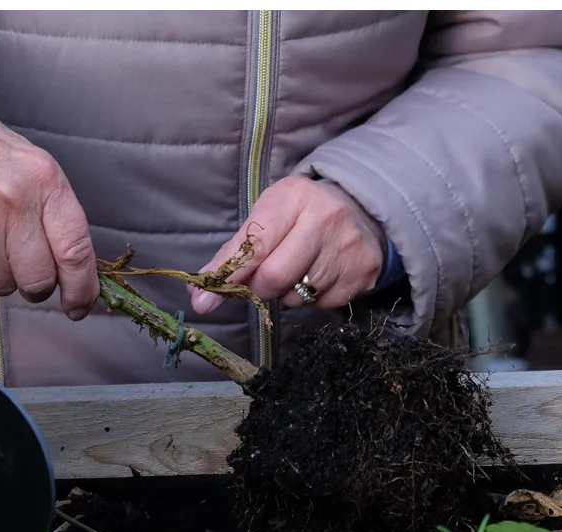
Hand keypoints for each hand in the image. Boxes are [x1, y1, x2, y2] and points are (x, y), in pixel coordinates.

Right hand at [0, 96, 98, 319]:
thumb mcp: (33, 168)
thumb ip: (54, 216)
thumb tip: (72, 272)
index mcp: (46, 182)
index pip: (76, 251)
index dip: (81, 289)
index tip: (79, 306)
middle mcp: (14, 202)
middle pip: (39, 279)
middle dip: (35, 285)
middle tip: (25, 271)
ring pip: (2, 285)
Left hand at [189, 176, 384, 313]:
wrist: (362, 211)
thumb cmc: (303, 213)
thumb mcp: (269, 215)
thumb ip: (234, 252)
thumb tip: (199, 292)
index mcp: (296, 197)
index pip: (255, 246)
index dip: (228, 275)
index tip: (203, 299)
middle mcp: (326, 219)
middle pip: (274, 279)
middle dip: (260, 287)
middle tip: (265, 276)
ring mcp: (348, 249)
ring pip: (295, 297)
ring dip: (287, 292)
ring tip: (300, 267)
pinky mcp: (363, 275)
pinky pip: (320, 305)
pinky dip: (311, 297)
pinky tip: (320, 274)